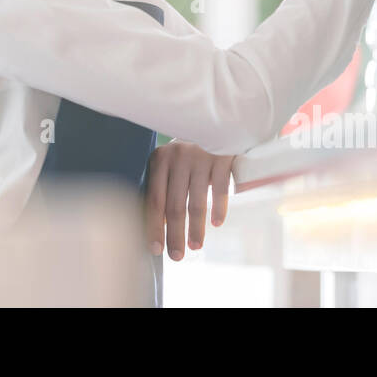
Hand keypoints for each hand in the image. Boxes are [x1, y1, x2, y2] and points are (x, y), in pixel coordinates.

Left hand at [144, 140, 234, 260]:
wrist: (217, 120)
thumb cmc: (190, 151)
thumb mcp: (172, 163)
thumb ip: (164, 187)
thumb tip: (157, 225)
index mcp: (160, 160)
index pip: (154, 200)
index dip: (154, 226)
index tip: (154, 248)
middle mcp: (178, 157)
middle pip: (174, 205)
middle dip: (174, 234)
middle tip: (175, 256)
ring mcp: (201, 157)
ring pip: (196, 202)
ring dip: (196, 228)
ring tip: (194, 247)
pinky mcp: (222, 157)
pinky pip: (219, 190)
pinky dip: (218, 209)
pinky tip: (216, 224)